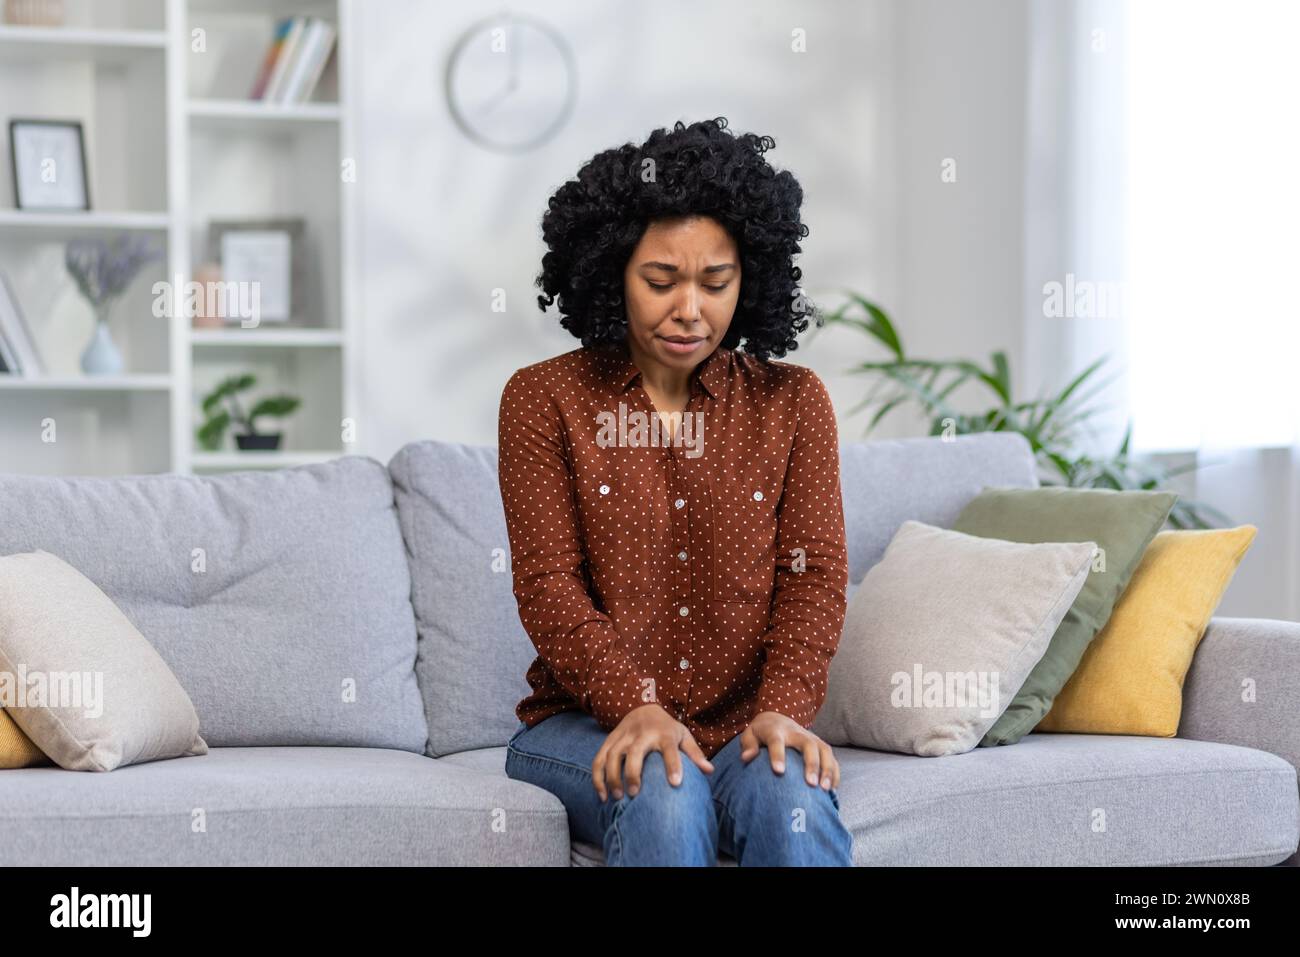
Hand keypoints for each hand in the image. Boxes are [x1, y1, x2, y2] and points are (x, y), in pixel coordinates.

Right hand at [591, 703, 713, 801]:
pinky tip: (602, 795)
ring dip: (612, 777)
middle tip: (635, 794)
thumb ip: (694, 753)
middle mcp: (642, 733)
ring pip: (612, 755)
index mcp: (664, 733)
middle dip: (633, 773)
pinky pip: (598, 758)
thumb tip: (709, 771)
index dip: (673, 764)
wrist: (642, 706)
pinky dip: (597, 777)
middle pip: (635, 752)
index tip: (676, 783)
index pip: (669, 748)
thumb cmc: (666, 727)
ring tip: (616, 798)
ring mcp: (623, 736)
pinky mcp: (609, 741)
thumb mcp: (683, 735)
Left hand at [740, 711, 839, 790]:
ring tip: (825, 789)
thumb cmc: (762, 733)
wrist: (778, 718)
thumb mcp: (750, 735)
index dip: (778, 755)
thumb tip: (746, 758)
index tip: (779, 771)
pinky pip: (832, 758)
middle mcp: (797, 733)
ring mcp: (812, 738)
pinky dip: (834, 773)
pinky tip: (832, 789)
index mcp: (776, 731)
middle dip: (811, 764)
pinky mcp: (821, 745)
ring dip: (827, 769)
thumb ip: (748, 745)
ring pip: (824, 750)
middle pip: (808, 745)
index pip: (777, 741)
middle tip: (811, 784)